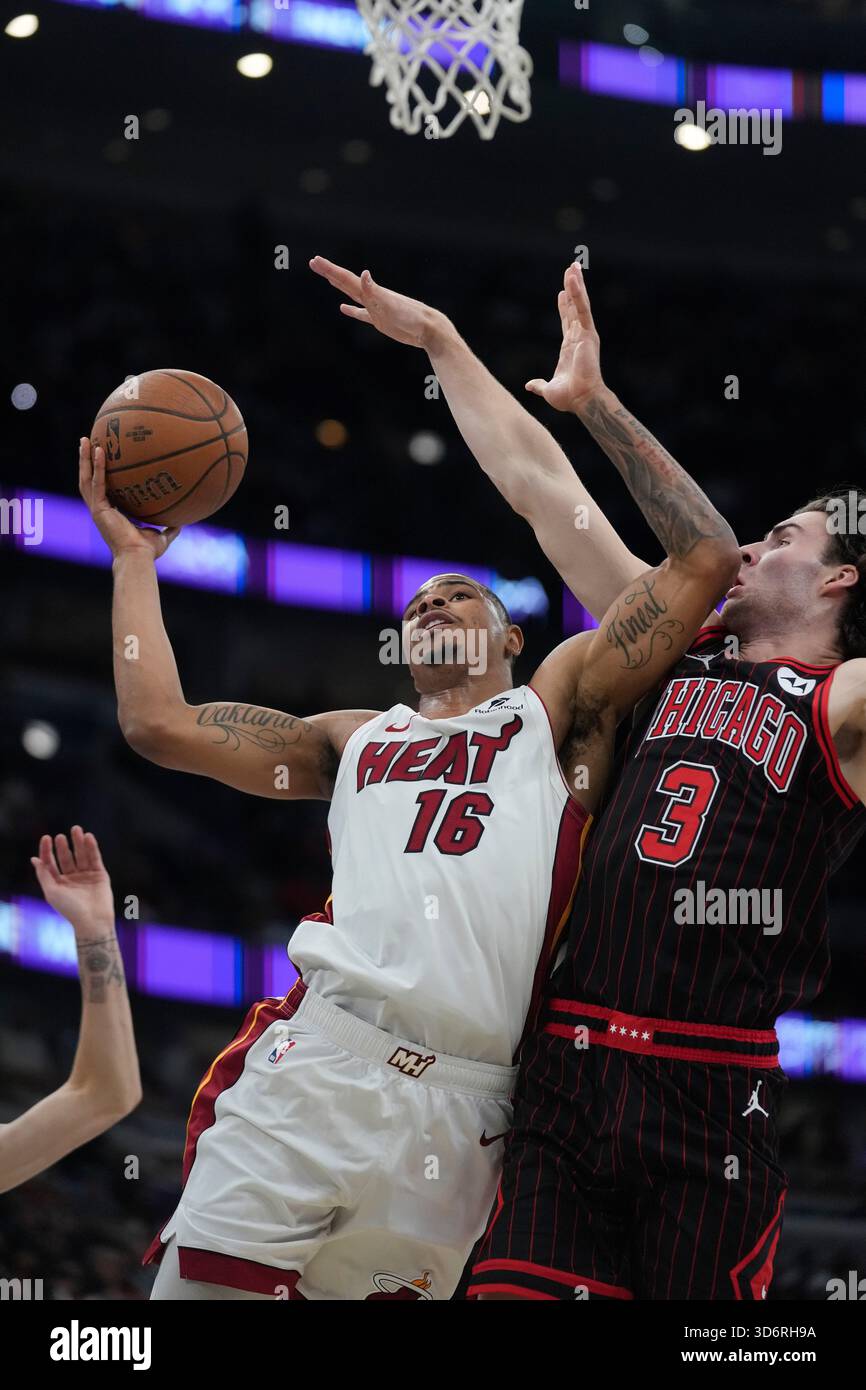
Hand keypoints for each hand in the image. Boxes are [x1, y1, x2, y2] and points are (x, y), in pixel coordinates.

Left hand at [31, 828, 115, 940]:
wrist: (92, 920)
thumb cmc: (69, 909)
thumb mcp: (52, 891)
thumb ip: (44, 874)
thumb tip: (34, 859)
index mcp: (58, 883)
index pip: (51, 862)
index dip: (48, 850)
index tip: (46, 838)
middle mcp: (71, 878)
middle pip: (66, 857)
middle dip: (64, 845)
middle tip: (61, 835)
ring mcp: (86, 875)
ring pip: (81, 855)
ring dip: (79, 842)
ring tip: (77, 829)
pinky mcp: (100, 874)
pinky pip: (95, 858)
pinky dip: (92, 848)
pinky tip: (89, 837)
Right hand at [78, 437, 180, 560]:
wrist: (138, 558)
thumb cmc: (147, 551)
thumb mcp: (162, 535)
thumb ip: (170, 527)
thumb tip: (183, 520)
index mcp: (111, 513)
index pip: (103, 489)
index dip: (100, 474)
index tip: (103, 459)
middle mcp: (101, 509)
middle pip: (89, 480)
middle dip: (86, 461)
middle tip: (87, 441)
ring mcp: (97, 509)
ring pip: (86, 478)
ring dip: (84, 458)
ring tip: (85, 439)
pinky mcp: (98, 509)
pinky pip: (97, 482)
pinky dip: (97, 466)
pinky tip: (99, 450)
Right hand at [310, 256, 448, 350]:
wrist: (427, 328)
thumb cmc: (411, 316)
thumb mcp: (390, 304)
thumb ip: (375, 291)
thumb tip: (364, 274)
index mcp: (372, 292)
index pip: (346, 278)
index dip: (330, 270)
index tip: (316, 261)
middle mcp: (371, 296)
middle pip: (346, 282)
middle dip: (329, 273)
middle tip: (315, 262)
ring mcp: (374, 308)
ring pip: (352, 294)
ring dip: (339, 286)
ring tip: (327, 277)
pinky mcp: (379, 320)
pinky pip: (361, 315)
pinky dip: (351, 311)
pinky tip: (343, 308)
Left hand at [525, 263, 603, 412]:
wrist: (582, 400)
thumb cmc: (569, 398)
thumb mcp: (548, 390)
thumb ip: (539, 384)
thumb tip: (529, 385)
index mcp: (570, 349)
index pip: (567, 322)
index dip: (564, 306)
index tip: (561, 291)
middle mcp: (579, 339)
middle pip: (574, 307)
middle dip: (572, 288)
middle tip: (571, 269)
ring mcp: (585, 335)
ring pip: (580, 304)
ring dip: (576, 285)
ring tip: (573, 266)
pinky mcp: (589, 334)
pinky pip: (582, 310)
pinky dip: (578, 294)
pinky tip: (573, 279)